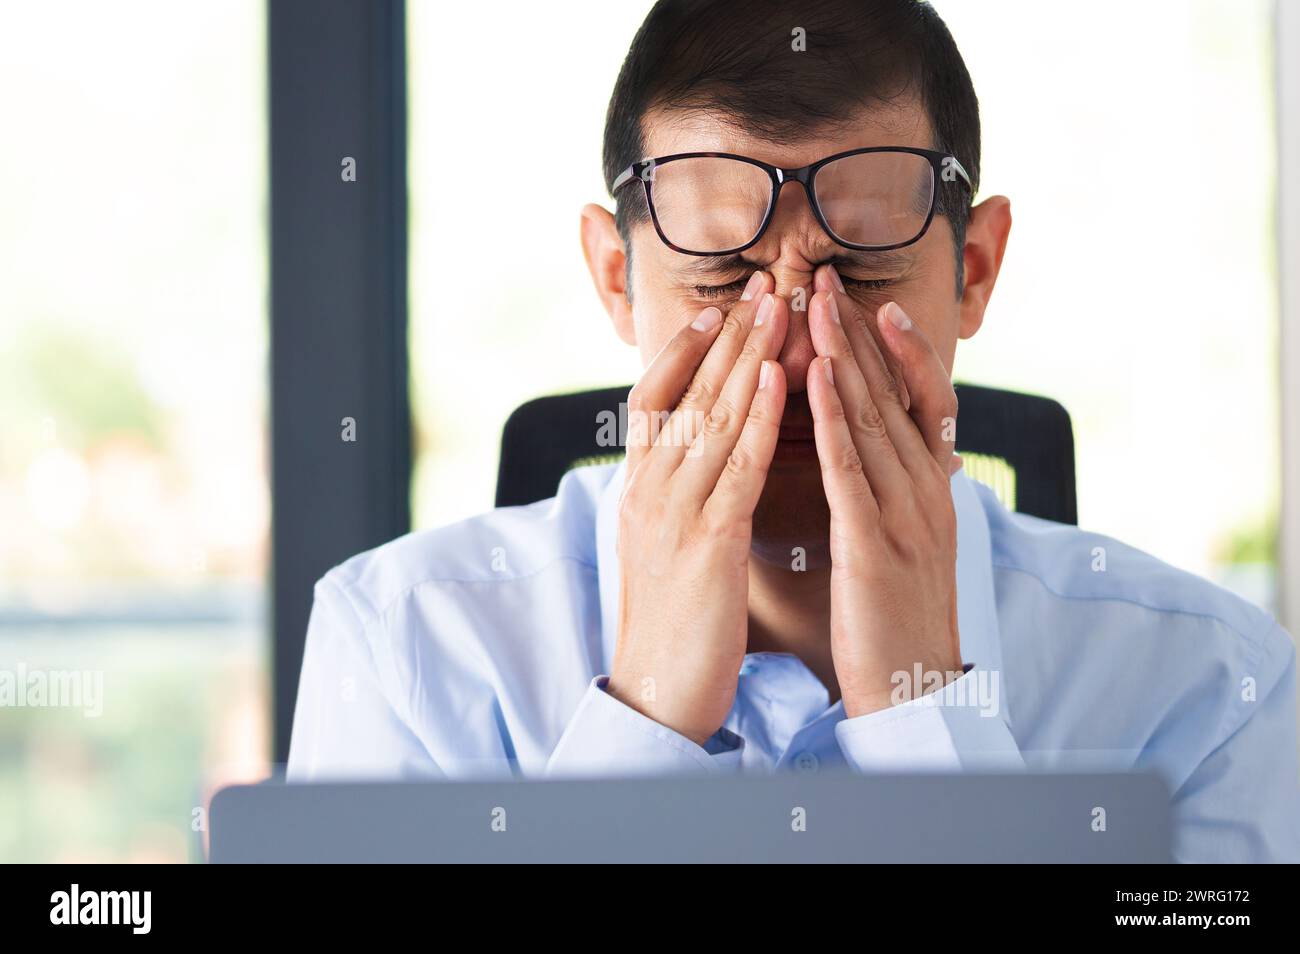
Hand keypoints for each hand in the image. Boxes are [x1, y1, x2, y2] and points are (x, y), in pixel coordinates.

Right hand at [607, 274, 788, 743]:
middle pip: (689, 392)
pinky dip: (761, 417)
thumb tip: (695, 453)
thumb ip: (677, 492)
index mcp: (638, 487)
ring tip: (780, 308)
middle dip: (729, 334)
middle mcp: (648, 488)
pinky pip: (738, 466)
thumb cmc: (671, 619)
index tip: (718, 308)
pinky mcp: (707, 542)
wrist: (657, 689)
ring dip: (750, 357)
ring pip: (714, 417)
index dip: (686, 348)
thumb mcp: (663, 542)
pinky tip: (782, 379)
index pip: (654, 398)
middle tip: (764, 284)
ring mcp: (673, 511)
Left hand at [806, 265, 963, 717]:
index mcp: (934, 491)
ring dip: (843, 358)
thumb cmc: (897, 618)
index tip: (875, 304)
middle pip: (893, 396)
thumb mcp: (907, 545)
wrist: (915, 689)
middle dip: (860, 334)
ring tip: (818, 307)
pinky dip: (832, 419)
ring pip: (873, 420)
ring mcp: (906, 515)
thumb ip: (896, 495)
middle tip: (827, 280)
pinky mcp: (874, 543)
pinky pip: (851, 469)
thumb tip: (880, 458)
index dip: (899, 351)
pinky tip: (812, 380)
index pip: (920, 404)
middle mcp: (927, 491)